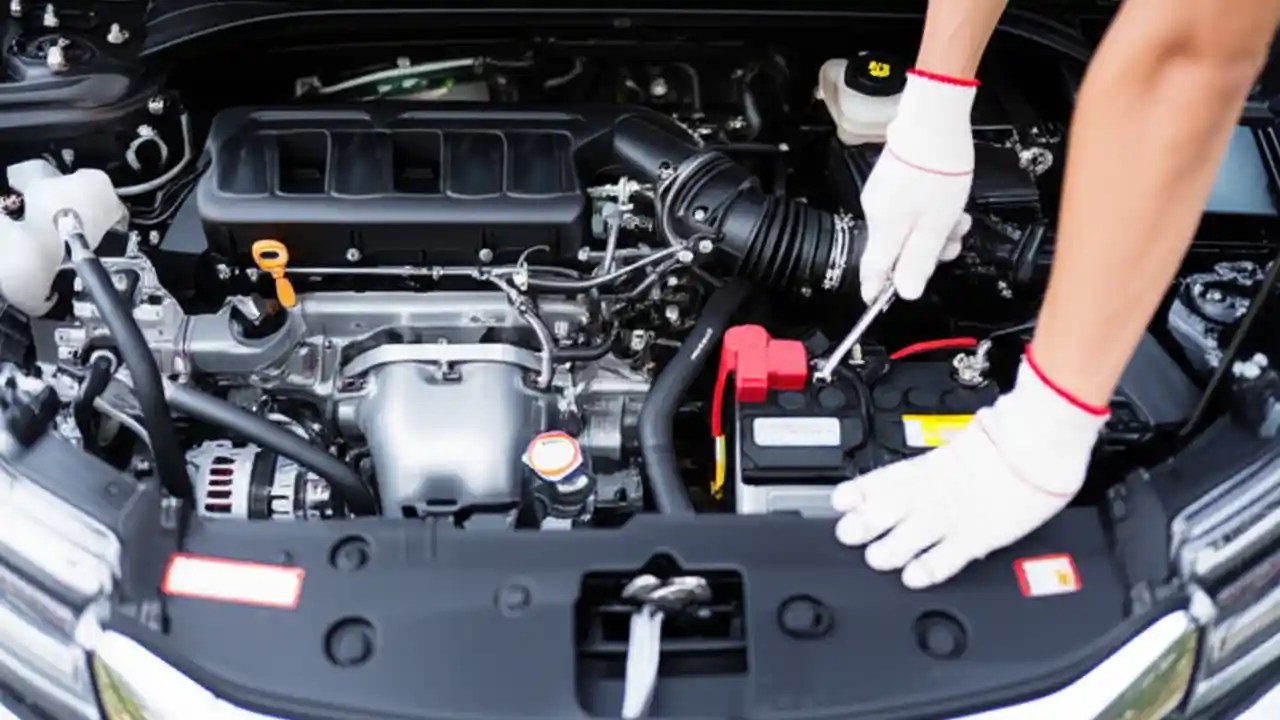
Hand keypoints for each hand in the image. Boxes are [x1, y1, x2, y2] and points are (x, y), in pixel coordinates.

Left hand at [830, 351, 1108, 588]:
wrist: (1040, 443)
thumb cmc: (1015, 440)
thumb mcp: (967, 442)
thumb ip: (944, 459)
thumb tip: (932, 465)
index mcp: (934, 464)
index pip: (887, 479)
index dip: (860, 492)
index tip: (840, 501)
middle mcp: (937, 489)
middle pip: (890, 508)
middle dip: (865, 522)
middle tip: (846, 533)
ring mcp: (955, 514)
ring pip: (911, 534)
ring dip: (889, 549)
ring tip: (874, 558)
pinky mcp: (979, 535)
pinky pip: (948, 557)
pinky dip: (929, 568)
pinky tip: (913, 577)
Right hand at [859, 70, 978, 303]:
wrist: (934, 117)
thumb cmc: (937, 169)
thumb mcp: (937, 224)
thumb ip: (920, 259)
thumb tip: (905, 291)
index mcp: (884, 228)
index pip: (872, 269)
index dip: (877, 289)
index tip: (878, 301)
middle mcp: (876, 211)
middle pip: (897, 247)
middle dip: (927, 250)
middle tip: (954, 239)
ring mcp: (883, 191)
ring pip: (907, 226)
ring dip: (934, 228)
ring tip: (959, 216)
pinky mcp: (893, 175)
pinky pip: (908, 206)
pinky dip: (928, 210)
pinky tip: (948, 199)